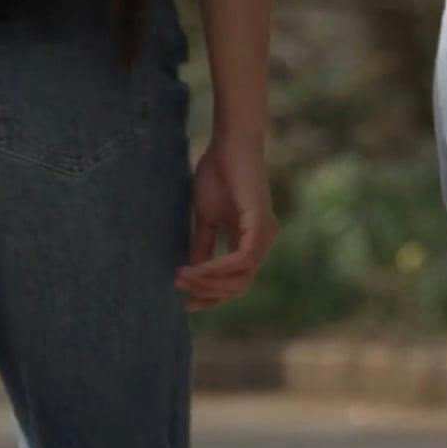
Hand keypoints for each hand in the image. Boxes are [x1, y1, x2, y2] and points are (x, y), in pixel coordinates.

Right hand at [177, 124, 278, 308]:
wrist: (228, 144)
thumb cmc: (218, 174)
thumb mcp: (206, 218)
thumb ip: (202, 245)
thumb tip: (191, 274)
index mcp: (252, 241)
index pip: (236, 282)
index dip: (212, 296)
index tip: (186, 303)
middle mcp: (263, 242)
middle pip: (239, 287)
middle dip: (208, 294)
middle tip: (181, 293)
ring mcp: (265, 235)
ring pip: (241, 279)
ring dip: (208, 283)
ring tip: (181, 277)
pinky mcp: (260, 225)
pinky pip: (240, 261)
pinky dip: (215, 269)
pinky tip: (194, 270)